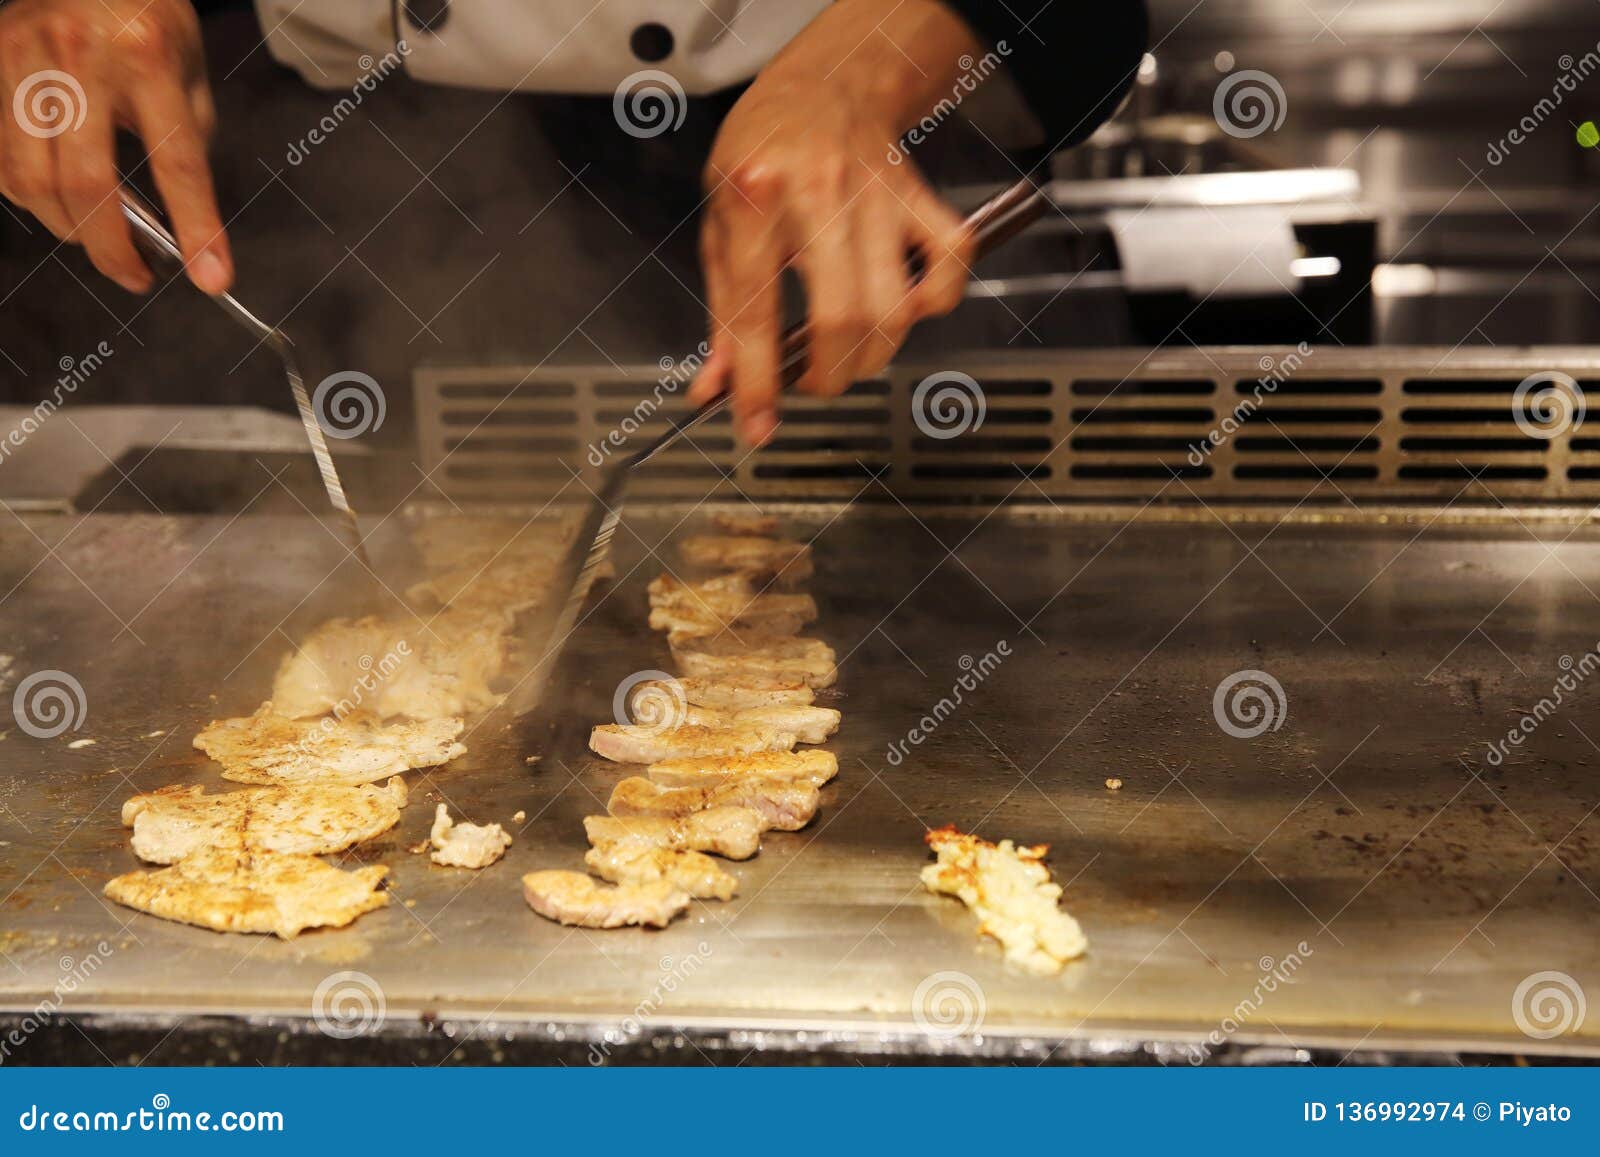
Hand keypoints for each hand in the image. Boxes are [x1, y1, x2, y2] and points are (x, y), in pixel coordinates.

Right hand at [0, 0, 229, 293]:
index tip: (212, 279)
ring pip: (30, 180)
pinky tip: (58, 200)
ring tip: (98, 238)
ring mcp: (23, 58)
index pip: (177, 163)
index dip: (196, 228)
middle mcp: (78, 56)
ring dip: (67, 228)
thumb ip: (186, 145)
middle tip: (135, 274)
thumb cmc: (147, 23)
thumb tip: (183, 227)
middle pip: (87, 184)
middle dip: (111, 247)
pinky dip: (29, 196)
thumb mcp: (188, 74)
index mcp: (148, 57)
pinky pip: (0, 159)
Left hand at [689, 0, 980, 445]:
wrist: (822, 87)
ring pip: (895, 308)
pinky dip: (933, 304)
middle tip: (811, 381)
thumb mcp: (720, 226)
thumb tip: (717, 388)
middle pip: (842, 318)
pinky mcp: (922, 198)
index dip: (757, 382)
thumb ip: (722, 313)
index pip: (756, 311)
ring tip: (846, 353)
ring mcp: (879, 197)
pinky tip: (904, 309)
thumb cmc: (764, 155)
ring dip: (872, 355)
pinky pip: (949, 266)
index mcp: (754, 198)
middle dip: (827, 376)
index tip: (757, 427)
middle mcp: (820, 194)